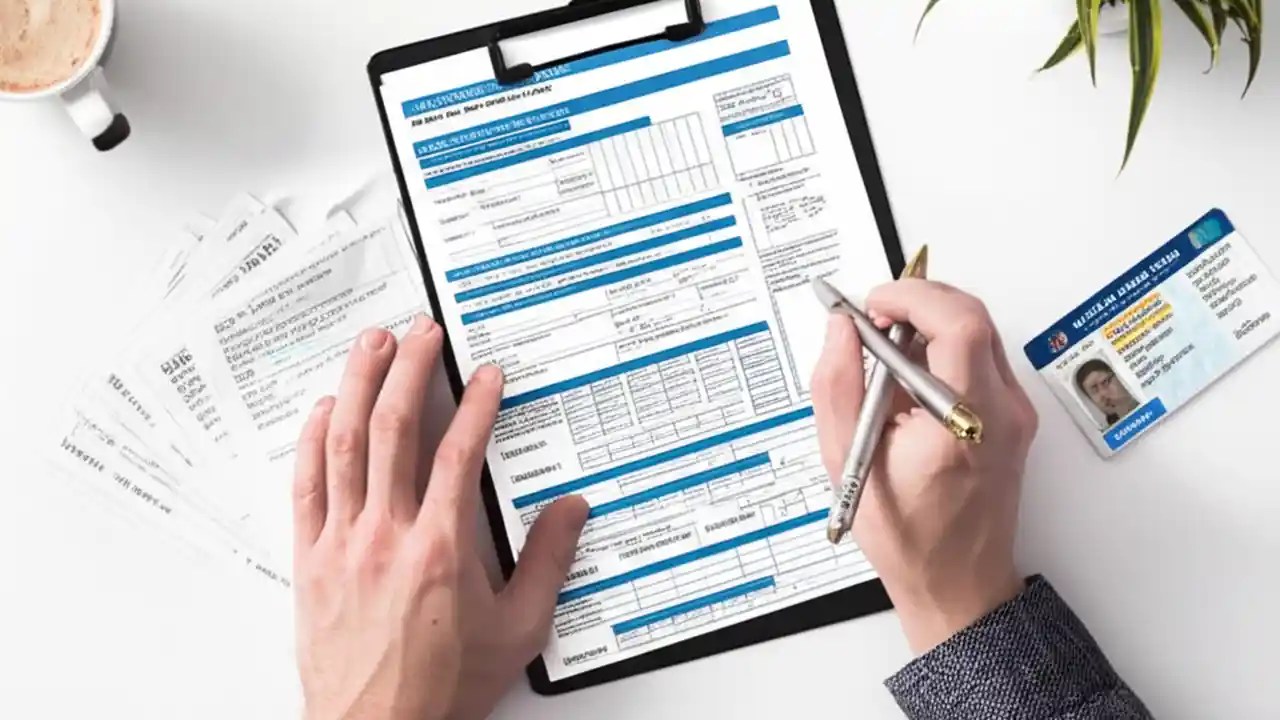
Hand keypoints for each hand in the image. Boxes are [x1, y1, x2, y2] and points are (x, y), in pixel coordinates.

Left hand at [292, 315, 588, 719]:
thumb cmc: (441, 686)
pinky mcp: (310, 559)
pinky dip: (312, 439)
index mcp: (441, 549)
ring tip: (372, 345)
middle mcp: (386, 535)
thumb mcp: (518, 630)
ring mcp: (341, 543)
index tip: (486, 375)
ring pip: (343, 444)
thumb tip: (572, 511)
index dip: (475, 403)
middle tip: (422, 332)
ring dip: (357, 385)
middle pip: (394, 430)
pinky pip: (306, 485)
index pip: (458, 453)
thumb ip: (548, 563)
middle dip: (409, 369)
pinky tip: (322, 409)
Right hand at [811, 280, 1037, 653]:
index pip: (957, 326)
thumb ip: (838, 385)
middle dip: (918, 302)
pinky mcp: (1016, 415)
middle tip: (876, 318)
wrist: (958, 581)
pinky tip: (912, 379)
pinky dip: (944, 349)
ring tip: (888, 354)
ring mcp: (1016, 413)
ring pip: (979, 331)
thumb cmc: (907, 535)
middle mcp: (1002, 412)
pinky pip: (982, 357)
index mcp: (961, 424)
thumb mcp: (848, 459)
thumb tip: (841, 330)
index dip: (911, 298)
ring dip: (930, 325)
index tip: (874, 304)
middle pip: (973, 317)